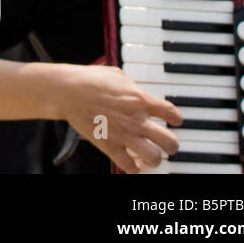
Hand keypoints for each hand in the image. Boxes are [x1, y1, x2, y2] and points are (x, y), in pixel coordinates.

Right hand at [50, 64, 181, 172]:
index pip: (172, 114)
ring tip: (150, 155)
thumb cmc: (88, 79)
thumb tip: (136, 90)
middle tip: (166, 144)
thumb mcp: (115, 75)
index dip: (176, 119)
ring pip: (154, 158)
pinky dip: (133, 167)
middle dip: (172, 145)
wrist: (67, 91)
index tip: (173, 121)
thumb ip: (131, 86)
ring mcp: (124, 135)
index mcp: (141, 100)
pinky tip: (132, 162)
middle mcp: (137, 120)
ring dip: (155, 158)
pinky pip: (130, 166)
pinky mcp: (109, 146)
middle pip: (171, 142)